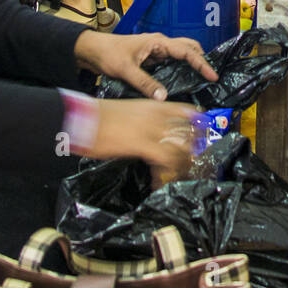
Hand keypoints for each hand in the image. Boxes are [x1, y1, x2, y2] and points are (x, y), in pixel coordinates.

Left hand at [74, 30, 218, 98]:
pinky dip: (181, 69)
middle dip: (201, 60)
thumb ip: (145, 83)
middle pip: (189, 48)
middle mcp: (160, 44)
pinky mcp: (152, 58)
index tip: (212, 75)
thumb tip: (163, 97)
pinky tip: (183, 81)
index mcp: (157, 42)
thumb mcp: (126, 70)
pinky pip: (172, 62)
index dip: (201, 63)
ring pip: (181, 55)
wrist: (92, 50)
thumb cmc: (108, 54)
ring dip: (192, 64)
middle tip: (210, 76)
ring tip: (201, 79)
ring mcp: (157, 51)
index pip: (186, 51)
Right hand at [83, 99, 201, 176]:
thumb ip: (145, 119)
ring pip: (180, 147)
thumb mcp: (129, 111)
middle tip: (194, 162)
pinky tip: (160, 182)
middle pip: (188, 131)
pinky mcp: (143, 145)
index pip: (185, 110)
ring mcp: (152, 129)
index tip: (203, 134)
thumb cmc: (100, 115)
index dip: (198, 123)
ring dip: (181, 164)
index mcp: (154, 105)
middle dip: (194, 148)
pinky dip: (165, 173)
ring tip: (177, 176)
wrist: (85, 118)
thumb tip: (152, 132)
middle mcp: (157, 116)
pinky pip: (164, 160)